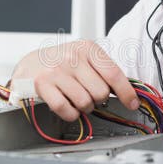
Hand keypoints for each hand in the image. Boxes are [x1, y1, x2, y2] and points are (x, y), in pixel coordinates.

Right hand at [14, 39, 139, 121]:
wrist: (29, 64)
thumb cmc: (61, 63)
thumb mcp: (84, 58)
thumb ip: (104, 72)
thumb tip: (127, 92)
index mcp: (87, 49)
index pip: (114, 74)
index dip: (126, 93)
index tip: (133, 104)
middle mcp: (72, 57)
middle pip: (101, 92)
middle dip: (98, 100)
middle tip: (89, 96)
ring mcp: (56, 71)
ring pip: (85, 102)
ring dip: (84, 108)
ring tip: (77, 100)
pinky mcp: (42, 85)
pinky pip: (65, 109)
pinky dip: (70, 114)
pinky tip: (69, 108)